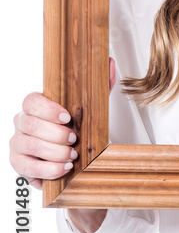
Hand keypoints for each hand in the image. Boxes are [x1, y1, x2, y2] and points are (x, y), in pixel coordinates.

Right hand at [9, 58, 116, 189]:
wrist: (70, 156)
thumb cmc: (75, 128)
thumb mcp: (90, 106)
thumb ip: (99, 85)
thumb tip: (108, 63)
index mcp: (34, 105)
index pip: (31, 101)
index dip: (48, 109)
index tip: (68, 117)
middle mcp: (21, 122)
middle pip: (31, 124)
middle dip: (56, 134)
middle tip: (74, 139)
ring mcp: (17, 143)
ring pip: (31, 145)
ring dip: (55, 152)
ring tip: (72, 155)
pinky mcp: (18, 163)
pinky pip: (27, 167)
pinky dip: (49, 169)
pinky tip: (64, 167)